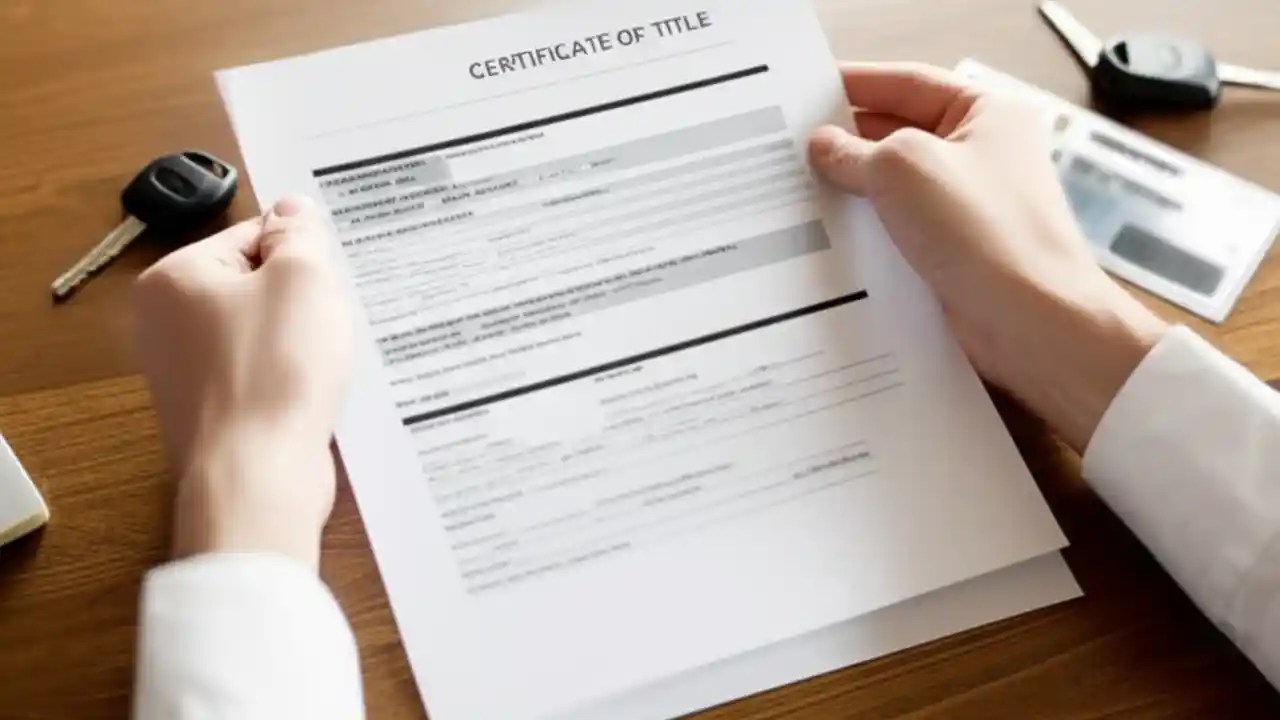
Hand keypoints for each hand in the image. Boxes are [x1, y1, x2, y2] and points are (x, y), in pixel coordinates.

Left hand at [134, 195, 350, 568]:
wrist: (258, 476)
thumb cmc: (276, 374)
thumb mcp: (304, 277)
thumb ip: (300, 232)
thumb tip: (293, 212)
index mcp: (174, 277)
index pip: (253, 236)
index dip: (301, 256)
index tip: (322, 285)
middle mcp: (165, 323)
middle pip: (256, 285)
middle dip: (301, 303)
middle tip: (321, 326)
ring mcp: (185, 373)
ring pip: (264, 333)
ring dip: (300, 344)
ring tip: (314, 366)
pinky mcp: (213, 413)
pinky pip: (262, 377)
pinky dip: (290, 381)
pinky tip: (307, 396)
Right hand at [808, 63, 1167, 450]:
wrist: (1032, 322)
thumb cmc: (984, 232)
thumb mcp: (902, 168)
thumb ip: (853, 151)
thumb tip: (821, 146)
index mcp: (987, 114)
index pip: (909, 83)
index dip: (856, 83)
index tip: (807, 91)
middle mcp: (983, 155)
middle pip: (900, 133)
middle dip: (847, 139)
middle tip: (789, 143)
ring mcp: (971, 206)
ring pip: (897, 186)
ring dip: (852, 187)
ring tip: (796, 186)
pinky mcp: (957, 253)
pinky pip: (901, 230)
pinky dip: (867, 229)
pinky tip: (826, 233)